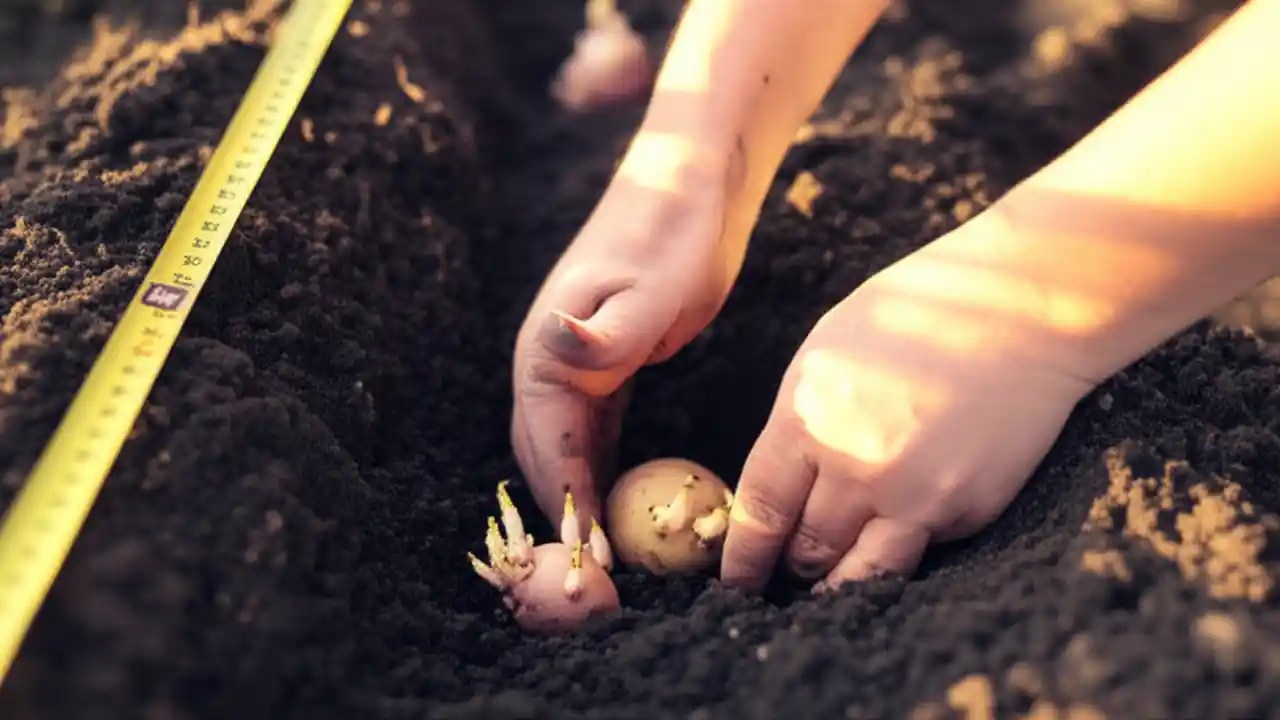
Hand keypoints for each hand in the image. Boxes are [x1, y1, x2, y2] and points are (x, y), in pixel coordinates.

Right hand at [511, 152, 736, 530]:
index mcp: (546, 349)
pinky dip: (599, 471)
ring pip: (564, 449)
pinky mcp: (605, 365)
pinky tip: (619, 503)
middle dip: (564, 516)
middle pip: (542, 456)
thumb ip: (607, 330)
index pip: (547, 447)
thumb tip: (557, 347)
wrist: (692, 184)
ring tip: (608, 556)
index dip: (567, 507)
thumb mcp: (651, 286)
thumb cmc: (676, 233)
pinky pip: (590, 433)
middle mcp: (547, 360)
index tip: (591, 561)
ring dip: (580, 499)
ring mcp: (572, 363)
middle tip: (595, 578)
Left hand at [719, 212, 1102, 592]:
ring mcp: (914, 495)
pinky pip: (917, 551)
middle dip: (790, 566)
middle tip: (784, 574)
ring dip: (837, 583)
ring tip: (828, 584)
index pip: (760, 512)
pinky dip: (897, 550)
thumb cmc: (918, 316)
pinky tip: (895, 533)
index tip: (737, 581)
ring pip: (858, 575)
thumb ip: (798, 424)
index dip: (744, 557)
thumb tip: (777, 489)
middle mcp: (856, 466)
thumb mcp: (828, 354)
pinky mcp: (964, 510)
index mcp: (809, 419)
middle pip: (805, 551)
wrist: (1021, 311)